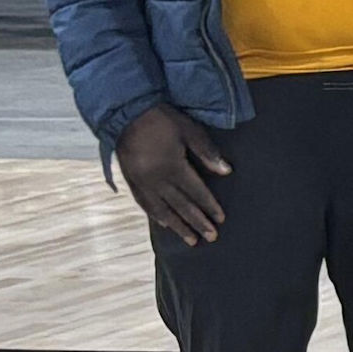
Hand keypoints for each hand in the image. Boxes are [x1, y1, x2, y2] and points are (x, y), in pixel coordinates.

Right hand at [114, 106, 229, 245]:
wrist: (125, 111)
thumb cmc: (162, 119)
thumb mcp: (189, 130)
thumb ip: (207, 152)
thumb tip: (226, 172)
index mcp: (173, 167)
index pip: (196, 193)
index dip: (210, 206)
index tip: (221, 219)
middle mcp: (156, 179)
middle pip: (181, 206)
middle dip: (198, 222)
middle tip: (212, 237)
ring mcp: (141, 182)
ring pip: (162, 210)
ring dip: (178, 226)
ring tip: (191, 240)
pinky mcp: (130, 180)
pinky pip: (144, 203)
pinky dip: (156, 215)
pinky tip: (165, 224)